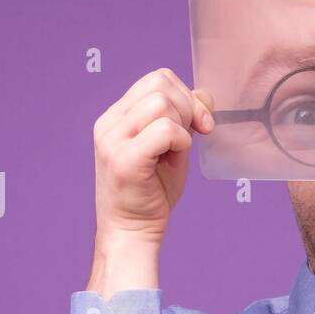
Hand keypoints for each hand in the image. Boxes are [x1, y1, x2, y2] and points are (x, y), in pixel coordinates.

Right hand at [87, 69, 214, 296]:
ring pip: (161, 102)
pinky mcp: (123, 159)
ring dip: (183, 125)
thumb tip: (205, 95)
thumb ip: (184, 120)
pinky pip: (164, 129)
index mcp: (117, 117)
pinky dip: (180, 141)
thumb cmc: (152, 194)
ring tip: (178, 151)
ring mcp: (112, 140)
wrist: (132, 233)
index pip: (156, 80)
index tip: (200, 124)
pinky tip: (174, 160)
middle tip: (196, 136)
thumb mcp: (171, 149)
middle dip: (189, 106)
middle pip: (159, 83)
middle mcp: (109, 124)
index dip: (186, 95)